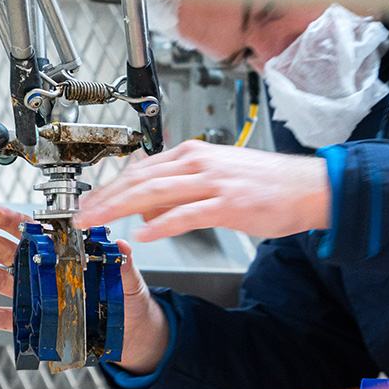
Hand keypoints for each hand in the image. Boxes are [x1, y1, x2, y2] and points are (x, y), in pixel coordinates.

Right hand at [0, 206, 168, 373]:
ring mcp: (38, 298)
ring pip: (6, 283)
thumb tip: (122, 247)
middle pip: (13, 254)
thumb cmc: (126, 299)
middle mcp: (46, 274)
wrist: (130, 331)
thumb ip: (122, 263)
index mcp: (65, 256)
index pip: (36, 234)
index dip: (14, 222)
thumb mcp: (128, 279)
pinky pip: (10, 319)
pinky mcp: (36, 324)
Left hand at [74, 140, 330, 240]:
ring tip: (98, 223)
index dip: (108, 188)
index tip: (87, 204)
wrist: (308, 186)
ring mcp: (213, 182)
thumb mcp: (215, 179)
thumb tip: (147, 206)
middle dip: (104, 198)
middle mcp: (198, 163)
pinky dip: (162, 223)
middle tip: (80, 216)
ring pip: (154, 192)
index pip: (139, 170)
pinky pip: (187, 214)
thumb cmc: (266, 185)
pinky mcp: (228, 204)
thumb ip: (179, 190)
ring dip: (120, 208)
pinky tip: (144, 233)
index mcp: (192, 155)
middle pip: (139, 179)